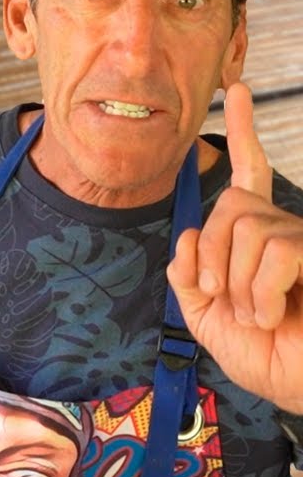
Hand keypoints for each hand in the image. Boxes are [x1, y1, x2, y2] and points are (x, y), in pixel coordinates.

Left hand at [168, 83, 302, 413]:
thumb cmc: (263, 354)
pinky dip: (261, 293)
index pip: (249, 175)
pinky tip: (274, 315)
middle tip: (225, 300)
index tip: (237, 89)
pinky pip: (277, 252)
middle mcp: (284, 229)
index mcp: (253, 238)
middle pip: (229, 209)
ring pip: (249, 231)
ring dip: (240, 285)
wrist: (296, 387)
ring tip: (259, 316)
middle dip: (213, 258)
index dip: (243, 133)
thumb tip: (186, 237)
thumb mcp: (204, 316)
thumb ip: (187, 275)